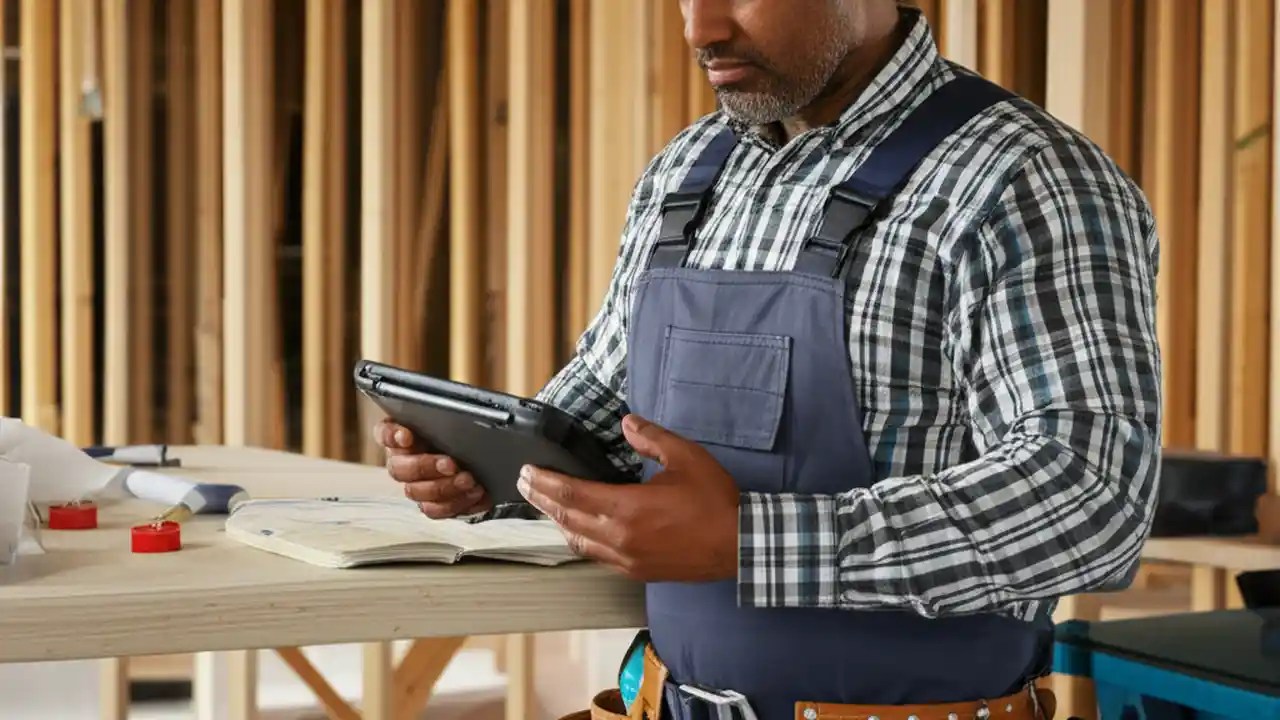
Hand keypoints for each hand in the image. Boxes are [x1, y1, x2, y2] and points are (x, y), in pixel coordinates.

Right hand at [372, 418, 491, 518]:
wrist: (485, 457)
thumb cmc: (465, 433)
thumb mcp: (458, 418)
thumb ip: (448, 414)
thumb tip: (459, 411)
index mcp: (403, 435)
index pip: (385, 433)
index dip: (391, 436)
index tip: (407, 436)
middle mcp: (403, 462)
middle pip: (399, 470)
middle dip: (425, 467)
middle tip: (451, 464)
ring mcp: (415, 485)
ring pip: (416, 493)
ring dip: (444, 488)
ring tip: (469, 480)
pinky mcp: (432, 505)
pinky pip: (435, 510)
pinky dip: (457, 504)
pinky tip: (476, 494)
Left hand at [516, 414, 739, 581]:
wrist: (739, 545)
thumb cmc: (714, 503)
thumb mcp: (686, 458)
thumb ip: (651, 438)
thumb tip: (627, 423)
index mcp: (627, 508)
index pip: (571, 492)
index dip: (544, 481)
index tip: (528, 471)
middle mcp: (619, 537)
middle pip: (566, 516)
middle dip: (541, 499)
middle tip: (525, 484)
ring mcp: (626, 558)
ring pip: (577, 540)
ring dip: (558, 521)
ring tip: (546, 505)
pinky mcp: (636, 571)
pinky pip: (596, 556)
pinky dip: (579, 540)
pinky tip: (578, 530)